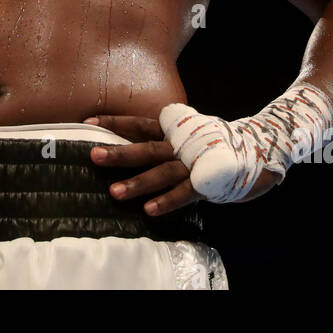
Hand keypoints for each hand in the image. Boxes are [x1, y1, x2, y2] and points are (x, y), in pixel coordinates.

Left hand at [84, 114, 202, 216]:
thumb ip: (152, 139)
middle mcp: (178, 145)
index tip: (88, 122)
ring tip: (114, 192)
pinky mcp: (203, 183)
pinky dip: (166, 201)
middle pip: (147, 149)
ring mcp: (191, 164)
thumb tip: (114, 143)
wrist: (243, 156)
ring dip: (138, 183)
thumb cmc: (198, 148)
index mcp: (170, 131)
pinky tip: (148, 210)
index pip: (139, 124)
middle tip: (94, 156)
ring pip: (162, 173)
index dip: (115, 122)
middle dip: (120, 153)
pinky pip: (183, 194)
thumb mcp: (177, 136)